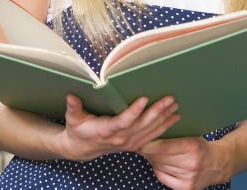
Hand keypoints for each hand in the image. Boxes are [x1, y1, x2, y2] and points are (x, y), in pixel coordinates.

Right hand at [55, 94, 179, 160]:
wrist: (83, 149)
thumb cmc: (78, 130)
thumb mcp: (73, 118)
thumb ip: (74, 107)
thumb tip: (71, 96)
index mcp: (107, 131)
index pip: (123, 121)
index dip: (134, 111)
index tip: (144, 99)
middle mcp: (121, 138)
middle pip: (142, 125)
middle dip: (157, 112)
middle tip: (169, 99)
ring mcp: (129, 143)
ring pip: (150, 131)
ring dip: (164, 118)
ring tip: (175, 106)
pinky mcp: (134, 144)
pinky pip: (152, 136)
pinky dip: (164, 127)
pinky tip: (174, 118)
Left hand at [137, 137, 231, 189]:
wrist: (218, 164)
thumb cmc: (200, 147)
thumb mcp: (190, 136)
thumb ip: (172, 136)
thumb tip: (147, 134)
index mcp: (192, 147)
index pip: (165, 147)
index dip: (149, 145)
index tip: (138, 142)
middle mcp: (191, 164)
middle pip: (160, 158)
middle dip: (148, 151)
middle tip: (140, 145)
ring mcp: (189, 178)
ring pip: (159, 167)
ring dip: (152, 159)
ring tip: (151, 153)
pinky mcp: (186, 188)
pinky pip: (162, 177)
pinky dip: (158, 170)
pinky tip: (159, 164)